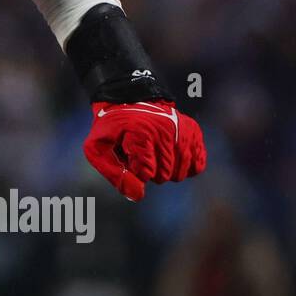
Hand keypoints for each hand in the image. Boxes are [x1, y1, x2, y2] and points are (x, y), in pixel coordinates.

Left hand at [83, 100, 205, 200]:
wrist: (128, 99)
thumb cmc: (112, 128)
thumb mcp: (98, 148)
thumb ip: (114, 173)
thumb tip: (137, 196)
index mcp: (141, 132)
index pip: (146, 173)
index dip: (135, 170)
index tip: (129, 156)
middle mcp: (165, 129)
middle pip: (164, 175)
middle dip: (150, 172)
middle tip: (141, 156)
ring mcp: (182, 129)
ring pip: (180, 173)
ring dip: (166, 172)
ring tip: (155, 156)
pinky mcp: (193, 131)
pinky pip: (197, 165)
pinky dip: (185, 168)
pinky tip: (172, 158)